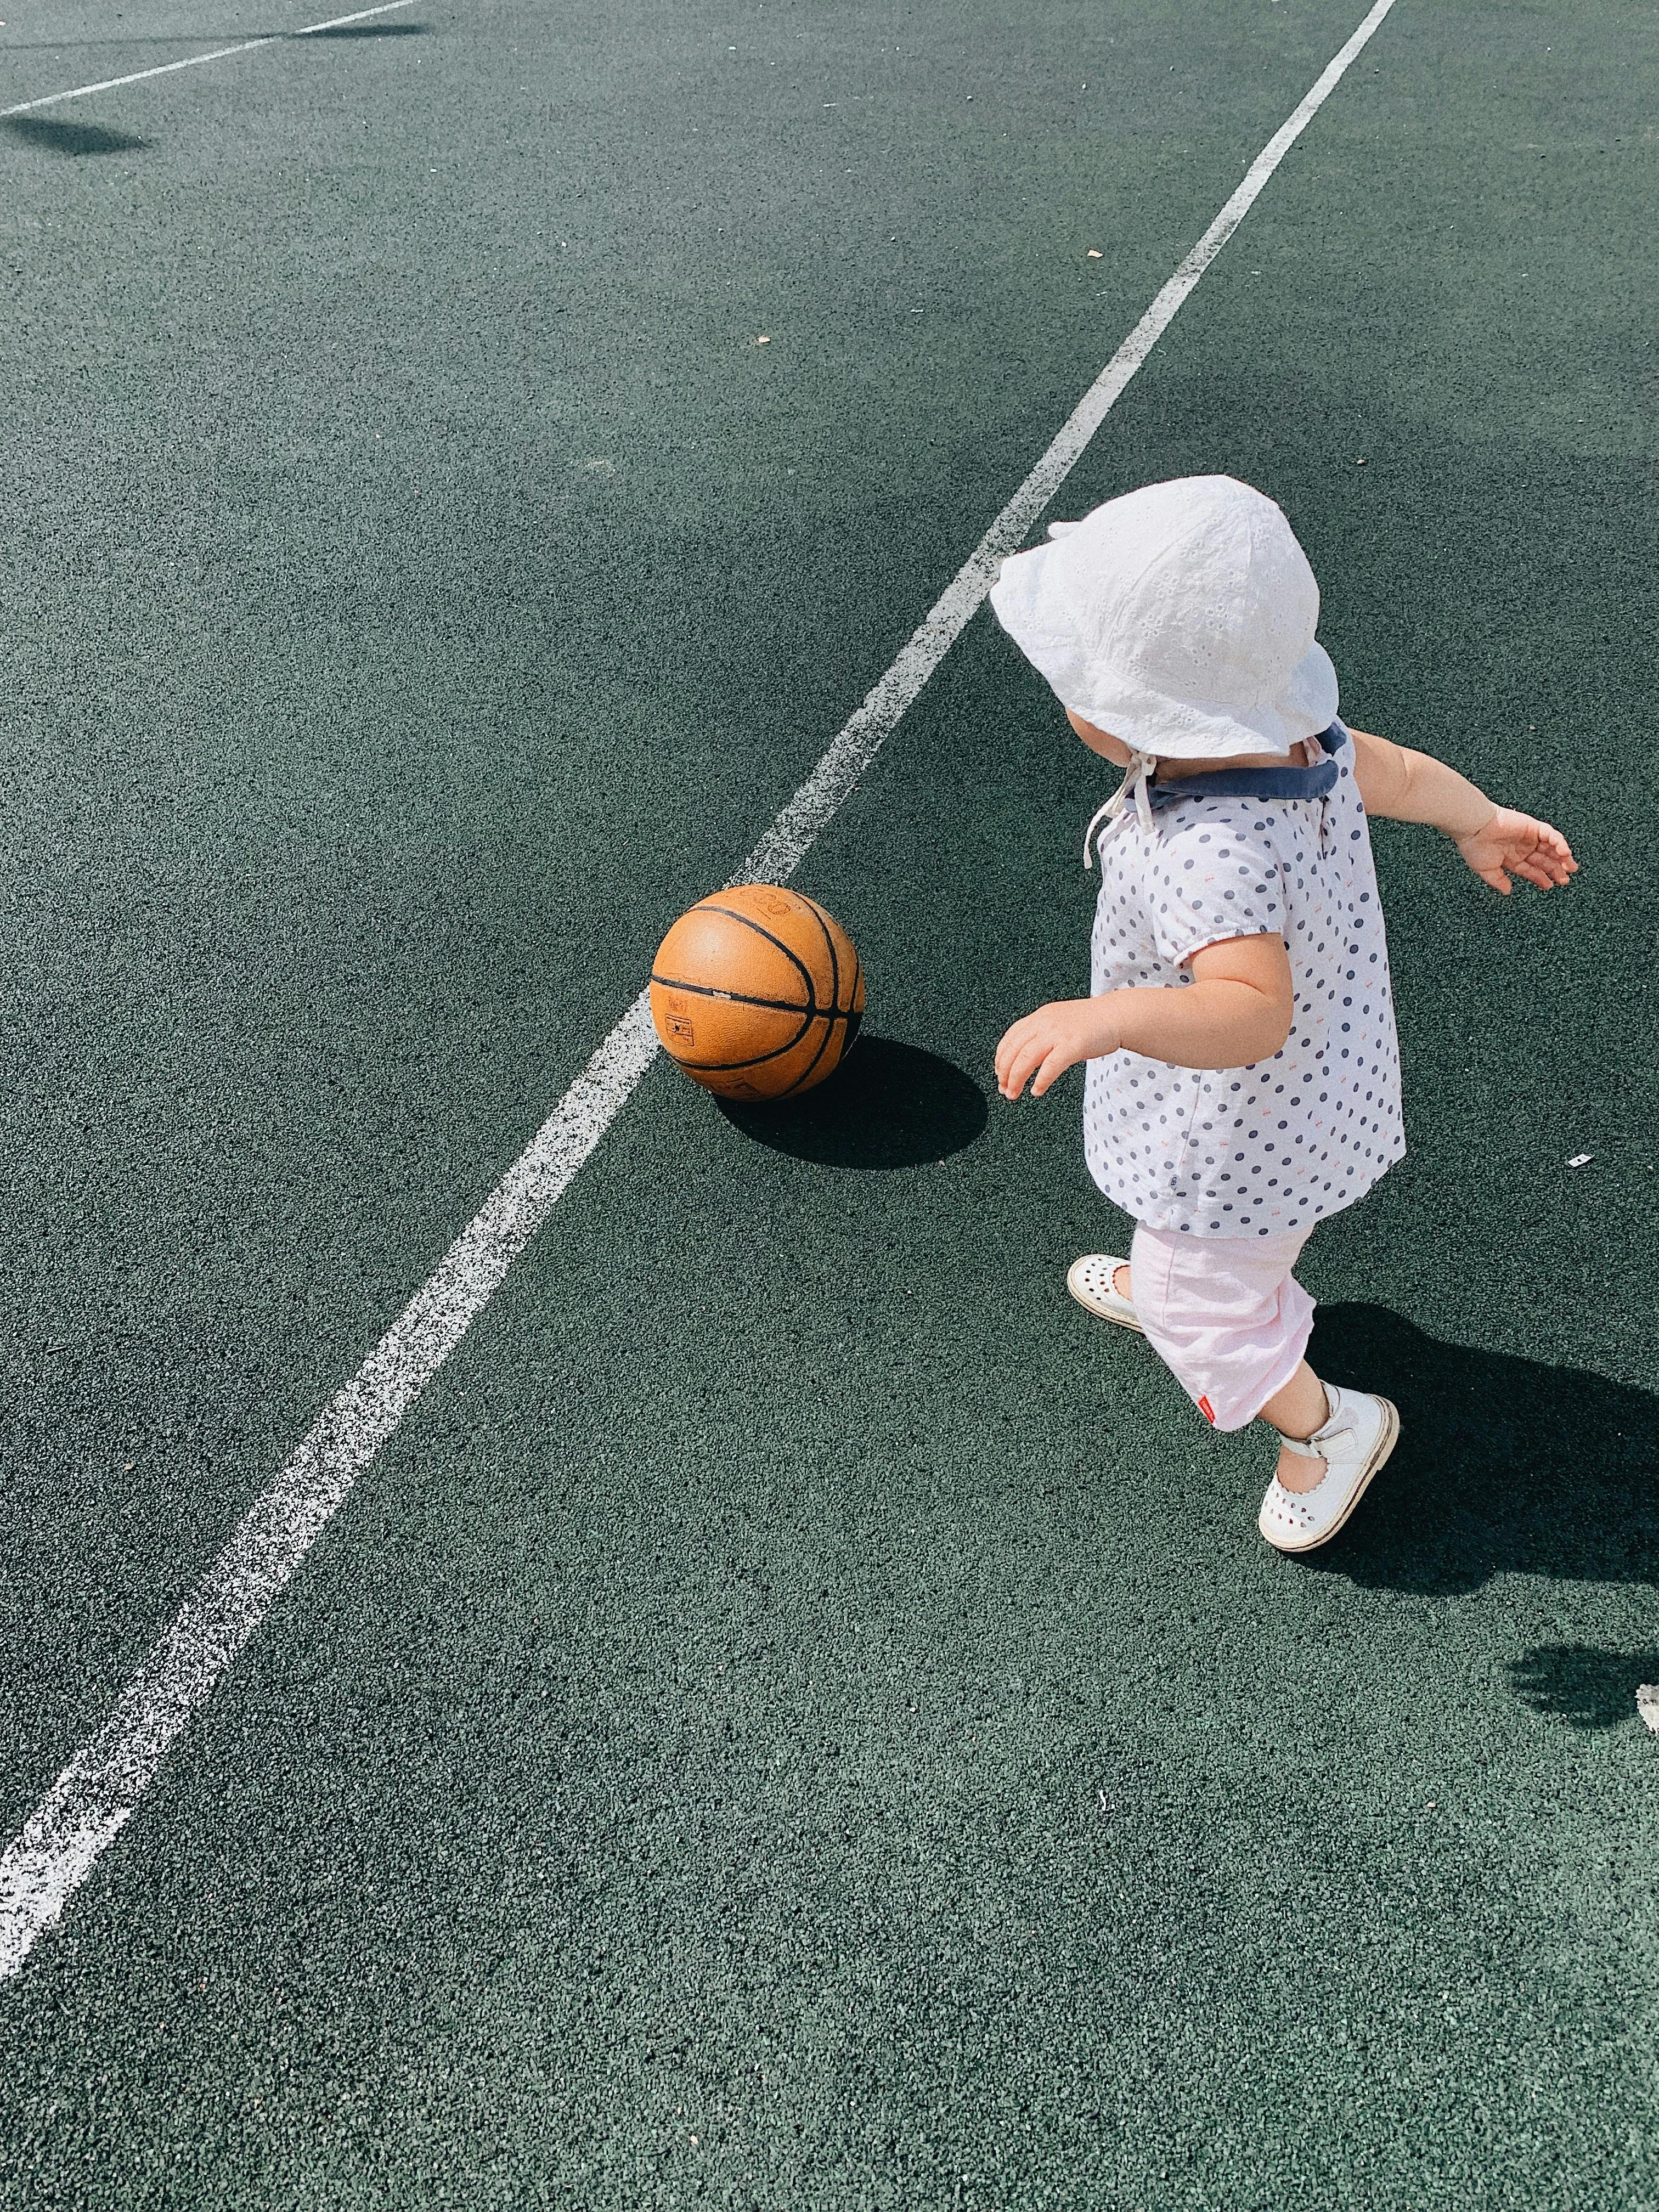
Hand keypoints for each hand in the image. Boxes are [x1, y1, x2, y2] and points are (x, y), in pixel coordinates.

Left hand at [995, 998, 1120, 1100]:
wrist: (1117, 1015)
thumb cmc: (1091, 1023)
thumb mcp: (1059, 1022)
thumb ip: (1042, 1035)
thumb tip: (1026, 1059)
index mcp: (1039, 1017)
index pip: (1010, 1038)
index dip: (1000, 1058)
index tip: (999, 1074)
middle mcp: (1044, 1023)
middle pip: (1013, 1050)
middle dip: (1004, 1073)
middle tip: (1004, 1089)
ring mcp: (1058, 1033)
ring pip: (1026, 1058)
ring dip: (1016, 1079)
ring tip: (1013, 1093)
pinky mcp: (1073, 1044)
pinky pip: (1050, 1066)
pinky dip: (1040, 1081)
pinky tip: (1037, 1091)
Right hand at [1454, 807, 1577, 893]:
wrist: (1474, 827)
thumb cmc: (1475, 846)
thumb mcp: (1486, 870)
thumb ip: (1498, 881)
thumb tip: (1508, 891)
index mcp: (1511, 858)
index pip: (1531, 870)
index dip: (1541, 878)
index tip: (1550, 885)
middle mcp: (1522, 847)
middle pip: (1544, 860)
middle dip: (1556, 870)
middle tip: (1565, 880)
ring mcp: (1529, 837)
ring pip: (1551, 847)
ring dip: (1562, 857)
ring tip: (1571, 868)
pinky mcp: (1533, 826)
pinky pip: (1551, 834)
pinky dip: (1559, 843)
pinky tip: (1564, 853)